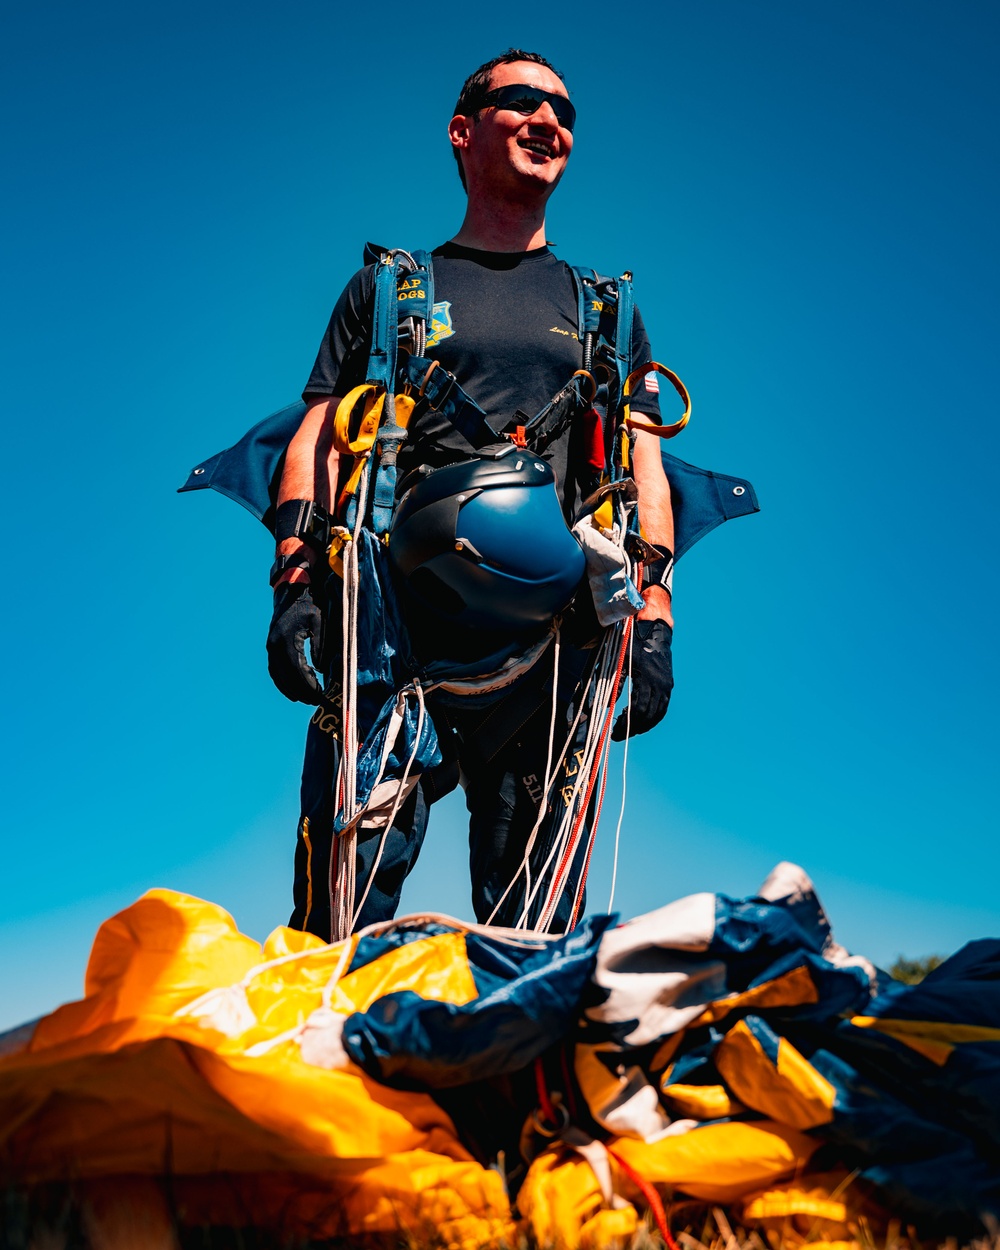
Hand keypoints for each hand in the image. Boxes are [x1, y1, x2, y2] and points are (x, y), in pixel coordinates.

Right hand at [266, 583, 323, 703]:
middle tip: (317, 701)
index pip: (297, 671)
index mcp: (286, 640)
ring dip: (291, 690)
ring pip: (278, 676)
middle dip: (301, 691)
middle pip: (286, 677)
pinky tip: (293, 691)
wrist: (291, 593)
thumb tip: (321, 669)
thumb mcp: (319, 622)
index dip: (308, 686)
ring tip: (307, 699)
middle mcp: (274, 646)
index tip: (320, 695)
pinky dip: (282, 683)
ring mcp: (270, 648)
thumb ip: (321, 645)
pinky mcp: (271, 648)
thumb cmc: (309, 606)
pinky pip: (274, 671)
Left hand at [612, 618, 672, 739]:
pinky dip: (653, 717)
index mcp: (647, 680)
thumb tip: (604, 705)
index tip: (614, 731)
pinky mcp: (668, 684)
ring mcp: (666, 685)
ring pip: (658, 714)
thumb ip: (614, 683)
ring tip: (628, 728)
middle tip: (617, 734)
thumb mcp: (620, 661)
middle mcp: (660, 685)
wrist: (654, 629)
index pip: (637, 711)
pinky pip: (663, 707)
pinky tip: (641, 719)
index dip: (625, 724)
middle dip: (632, 728)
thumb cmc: (633, 642)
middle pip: (648, 716)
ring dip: (644, 725)